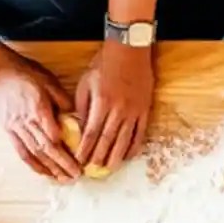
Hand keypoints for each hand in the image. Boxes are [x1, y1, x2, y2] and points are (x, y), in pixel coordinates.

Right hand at [0, 47, 80, 181]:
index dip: (67, 152)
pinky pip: (21, 152)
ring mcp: (16, 128)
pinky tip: (43, 172)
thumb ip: (63, 100)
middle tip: (75, 176)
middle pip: (46, 150)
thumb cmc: (24, 73)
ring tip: (62, 179)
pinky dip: (33, 165)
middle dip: (62, 165)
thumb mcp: (49, 81)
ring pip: (34, 154)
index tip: (80, 160)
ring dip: (49, 169)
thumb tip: (76, 116)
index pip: (55, 138)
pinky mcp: (8, 130)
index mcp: (39, 110)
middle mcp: (27, 123)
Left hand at [74, 43, 153, 172]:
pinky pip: (139, 134)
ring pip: (124, 141)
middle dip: (98, 158)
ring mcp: (134, 112)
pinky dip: (133, 147)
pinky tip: (127, 156)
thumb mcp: (85, 83)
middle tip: (92, 171)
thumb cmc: (104, 64)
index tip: (79, 160)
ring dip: (115, 157)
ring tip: (108, 169)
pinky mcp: (144, 111)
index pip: (91, 133)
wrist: (130, 51)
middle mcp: (118, 110)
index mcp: (102, 103)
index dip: (85, 150)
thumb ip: (82, 107)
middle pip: (107, 141)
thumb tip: (80, 128)